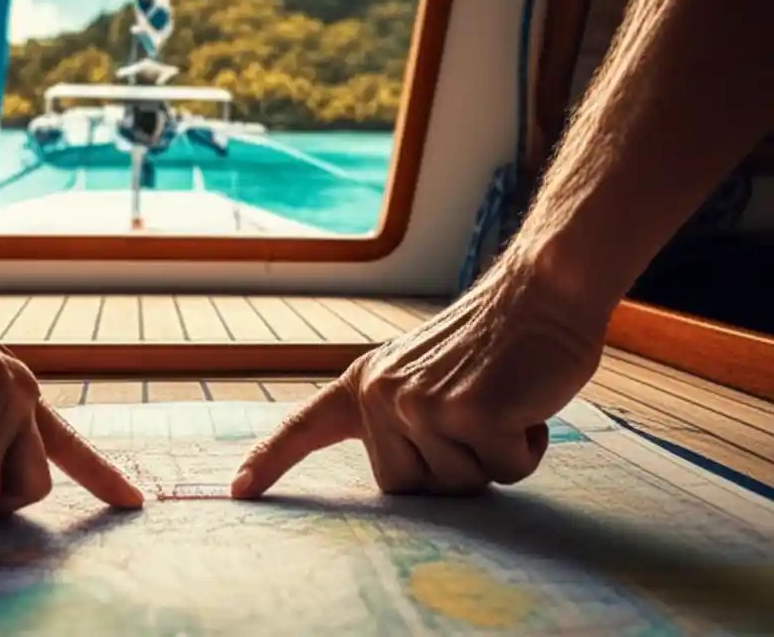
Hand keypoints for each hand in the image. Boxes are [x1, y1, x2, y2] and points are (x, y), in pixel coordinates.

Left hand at [232, 259, 609, 496]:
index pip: (306, 428)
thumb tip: (401, 478)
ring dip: (493, 456)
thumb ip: (403, 415)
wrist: (543, 292)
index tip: (239, 491)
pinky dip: (526, 448)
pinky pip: (504, 471)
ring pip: (459, 487)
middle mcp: (382, 394)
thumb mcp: (426, 374)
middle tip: (477, 411)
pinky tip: (525, 402)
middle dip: (452, 468)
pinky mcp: (469, 412)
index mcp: (366, 383)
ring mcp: (421, 404)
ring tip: (501, 400)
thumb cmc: (496, 343)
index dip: (273, 462)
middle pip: (407, 489)